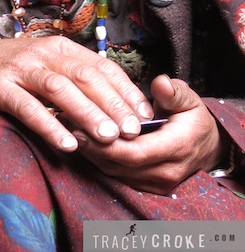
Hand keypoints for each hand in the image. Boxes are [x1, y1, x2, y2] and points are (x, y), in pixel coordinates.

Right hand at [0, 36, 151, 170]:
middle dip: (112, 104)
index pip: (100, 65)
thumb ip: (73, 78)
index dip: (124, 90)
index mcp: (56, 45)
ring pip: (58, 89)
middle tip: (132, 131)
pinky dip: (48, 125)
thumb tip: (118, 106)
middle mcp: (38, 51)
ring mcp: (16, 67)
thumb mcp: (42, 66)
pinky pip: (26, 107)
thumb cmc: (7, 74)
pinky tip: (66, 143)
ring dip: (86, 113)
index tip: (144, 114)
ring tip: (107, 138)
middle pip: (84, 76)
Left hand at [72, 75, 224, 193]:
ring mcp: (154, 183)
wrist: (206, 147)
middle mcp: (164, 171)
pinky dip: (96, 157)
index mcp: (176, 148)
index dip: (104, 140)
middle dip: (88, 144)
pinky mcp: (144, 186)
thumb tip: (160, 83)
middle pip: (118, 163)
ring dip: (87, 150)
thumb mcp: (189, 101)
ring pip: (112, 170)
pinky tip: (78, 139)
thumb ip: (174, 93)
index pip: (134, 151)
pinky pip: (115, 174)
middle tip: (62, 122)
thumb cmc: (193, 120)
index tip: (78, 122)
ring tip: (64, 126)